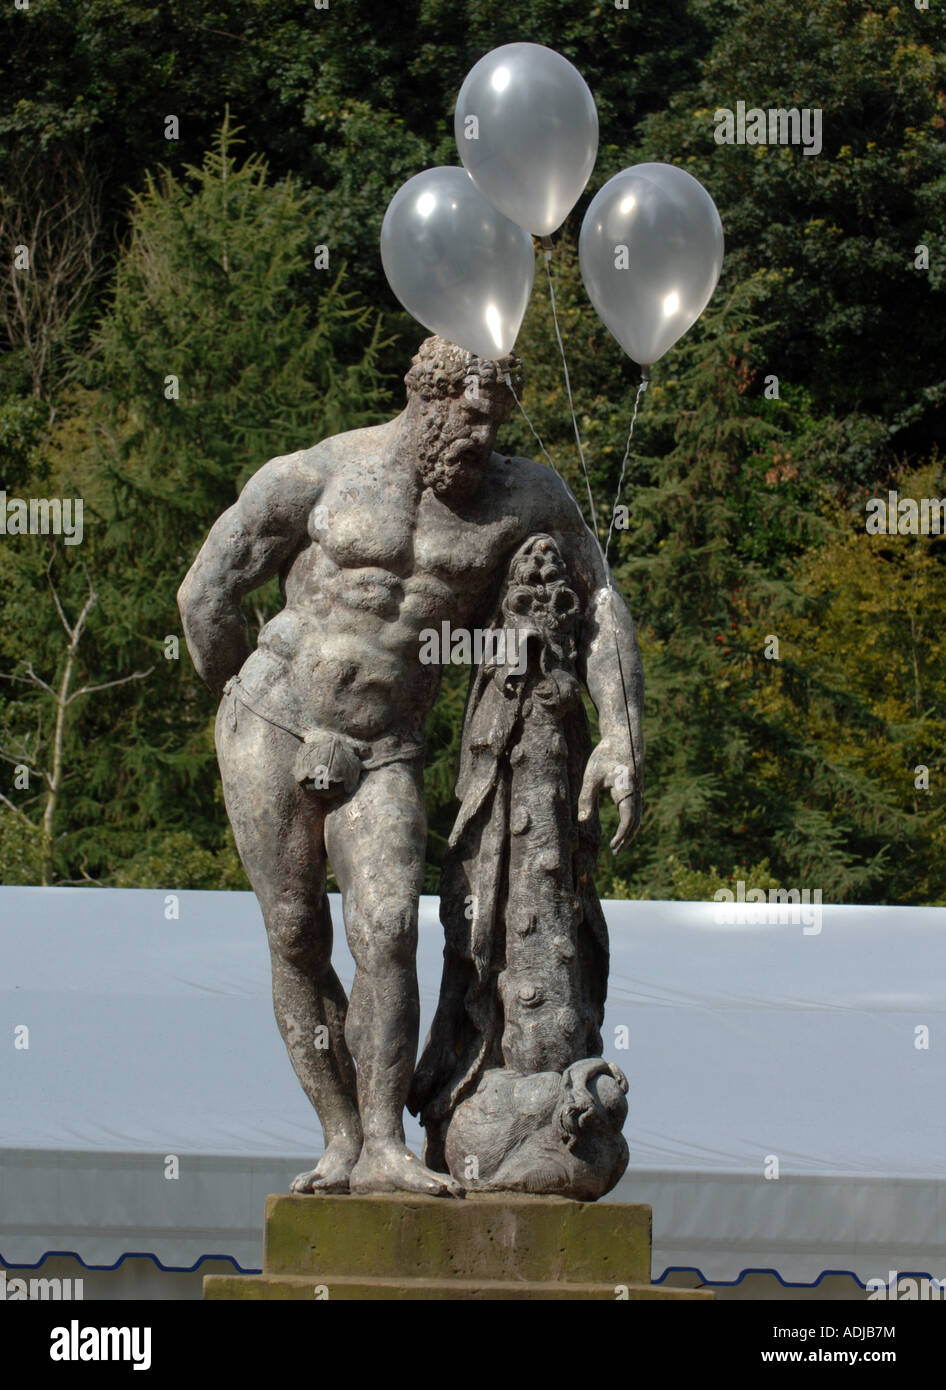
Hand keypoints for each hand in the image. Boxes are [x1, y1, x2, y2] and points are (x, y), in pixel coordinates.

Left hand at [577, 740, 641, 854]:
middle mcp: (636, 793)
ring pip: (637, 816)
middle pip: (635, 822)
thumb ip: (586, 799)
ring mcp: (638, 790)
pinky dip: (630, 821)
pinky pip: (636, 809)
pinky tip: (622, 826)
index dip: (621, 836)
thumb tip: (582, 821)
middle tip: (615, 852)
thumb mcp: (591, 776)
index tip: (612, 847)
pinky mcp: (636, 787)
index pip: (628, 820)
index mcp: (626, 791)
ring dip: (629, 831)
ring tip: (618, 844)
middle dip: (626, 838)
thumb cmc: (605, 755)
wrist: (623, 735)